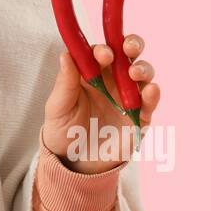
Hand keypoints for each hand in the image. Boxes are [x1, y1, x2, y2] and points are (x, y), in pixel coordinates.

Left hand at [42, 34, 161, 172]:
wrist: (76, 165)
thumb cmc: (63, 131)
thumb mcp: (57, 108)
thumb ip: (65, 83)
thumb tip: (66, 55)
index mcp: (91, 73)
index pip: (101, 51)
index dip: (103, 48)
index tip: (102, 54)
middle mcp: (112, 80)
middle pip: (127, 54)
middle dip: (132, 45)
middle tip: (129, 48)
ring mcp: (128, 97)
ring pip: (143, 74)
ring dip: (143, 68)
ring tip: (135, 73)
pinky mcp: (140, 117)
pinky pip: (150, 102)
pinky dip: (152, 94)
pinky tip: (150, 91)